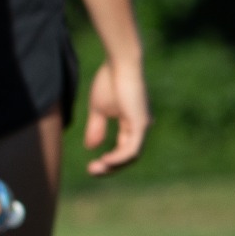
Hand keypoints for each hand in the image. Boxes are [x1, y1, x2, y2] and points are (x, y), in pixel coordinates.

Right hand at [83, 57, 150, 174]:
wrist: (120, 64)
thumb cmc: (109, 81)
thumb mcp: (99, 109)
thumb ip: (97, 128)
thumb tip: (92, 147)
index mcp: (132, 123)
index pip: (124, 149)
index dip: (109, 161)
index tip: (91, 166)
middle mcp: (141, 126)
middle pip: (129, 156)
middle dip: (110, 167)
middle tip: (92, 171)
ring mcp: (142, 125)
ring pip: (131, 156)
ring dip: (113, 166)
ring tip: (96, 168)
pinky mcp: (140, 123)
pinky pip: (132, 148)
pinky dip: (119, 158)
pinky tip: (106, 161)